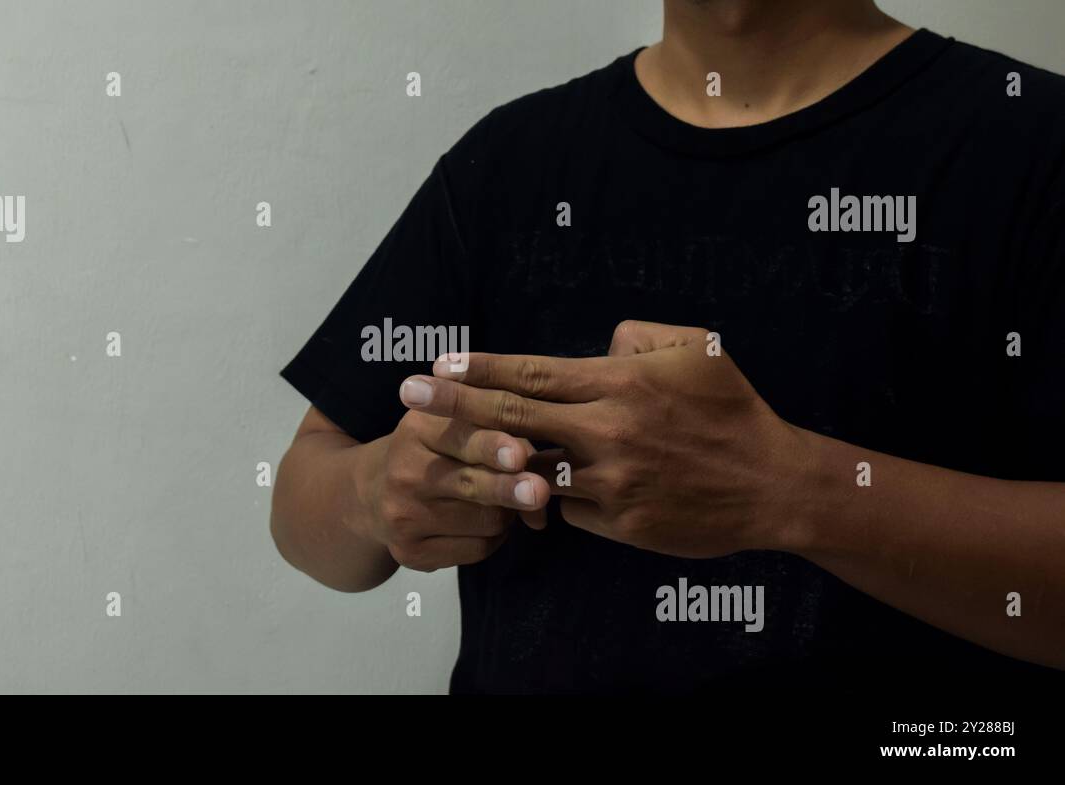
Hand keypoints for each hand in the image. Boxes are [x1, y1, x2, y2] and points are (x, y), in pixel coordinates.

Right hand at [353, 400, 551, 572]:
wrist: (373, 493)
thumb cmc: (436, 452)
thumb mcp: (461, 430)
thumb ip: (509, 444)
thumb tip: (544, 496)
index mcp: (418, 429)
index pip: (461, 438)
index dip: (491, 446)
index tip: (517, 455)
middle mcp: (404, 471)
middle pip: (471, 484)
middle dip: (508, 488)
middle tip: (538, 491)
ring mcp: (404, 515)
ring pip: (484, 521)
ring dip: (508, 513)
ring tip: (504, 502)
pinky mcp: (410, 553)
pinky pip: (476, 550)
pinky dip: (494, 538)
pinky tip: (483, 524)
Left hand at [400, 321, 810, 557]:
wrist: (773, 485)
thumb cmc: (732, 409)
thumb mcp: (697, 349)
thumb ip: (637, 336)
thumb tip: (596, 343)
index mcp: (621, 383)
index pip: (531, 374)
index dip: (480, 369)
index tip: (439, 364)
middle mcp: (608, 431)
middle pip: (512, 417)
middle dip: (453, 405)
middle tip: (407, 396)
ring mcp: (612, 482)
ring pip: (533, 469)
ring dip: (492, 461)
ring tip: (451, 453)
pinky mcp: (621, 524)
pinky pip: (568, 509)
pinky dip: (551, 498)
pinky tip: (539, 492)